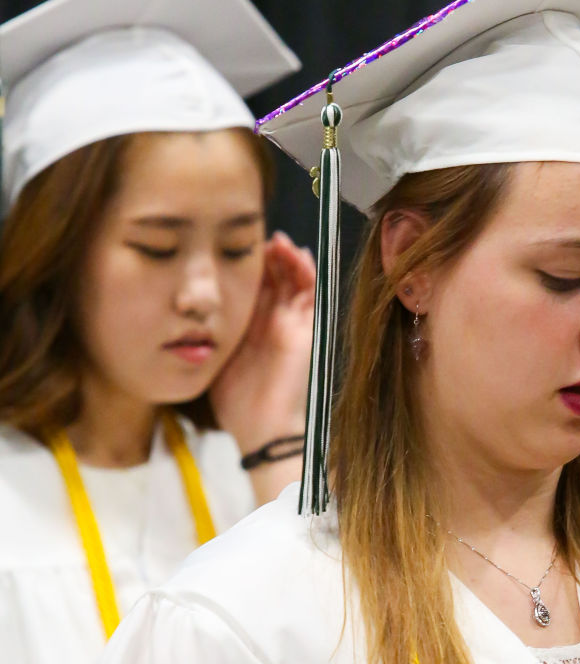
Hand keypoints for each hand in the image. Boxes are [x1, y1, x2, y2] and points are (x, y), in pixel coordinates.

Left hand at [210, 233, 315, 453]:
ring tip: (274, 240)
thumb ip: (208, 334)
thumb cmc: (236, 401)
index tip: (230, 246)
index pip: (252, 285)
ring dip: (286, 257)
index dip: (246, 265)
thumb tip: (184, 314)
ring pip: (295, 279)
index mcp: (252, 326)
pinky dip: (306, 271)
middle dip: (267, 255)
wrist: (261, 427)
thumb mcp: (215, 356)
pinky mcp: (307, 328)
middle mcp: (274, 321)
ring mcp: (293, 323)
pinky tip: (295, 254)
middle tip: (255, 236)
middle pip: (275, 277)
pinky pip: (311, 293)